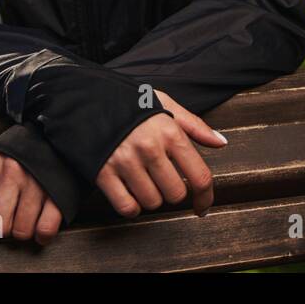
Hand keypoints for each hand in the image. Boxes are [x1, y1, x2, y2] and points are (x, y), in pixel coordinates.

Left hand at [0, 149, 62, 271]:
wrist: (58, 134)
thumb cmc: (22, 152)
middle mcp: (12, 171)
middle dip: (2, 226)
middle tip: (11, 208)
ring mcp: (37, 182)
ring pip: (20, 232)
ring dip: (23, 228)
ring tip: (28, 207)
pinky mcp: (59, 193)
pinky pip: (44, 231)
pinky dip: (42, 233)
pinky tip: (41, 217)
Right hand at [95, 88, 226, 218]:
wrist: (84, 96)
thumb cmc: (128, 101)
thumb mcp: (164, 104)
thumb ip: (194, 125)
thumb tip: (220, 142)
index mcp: (169, 131)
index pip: (199, 177)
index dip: (206, 197)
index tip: (202, 206)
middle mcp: (150, 147)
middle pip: (175, 194)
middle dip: (172, 190)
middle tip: (162, 178)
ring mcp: (125, 161)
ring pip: (152, 202)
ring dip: (151, 197)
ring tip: (143, 178)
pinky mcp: (103, 172)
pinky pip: (126, 207)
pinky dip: (131, 206)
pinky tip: (129, 191)